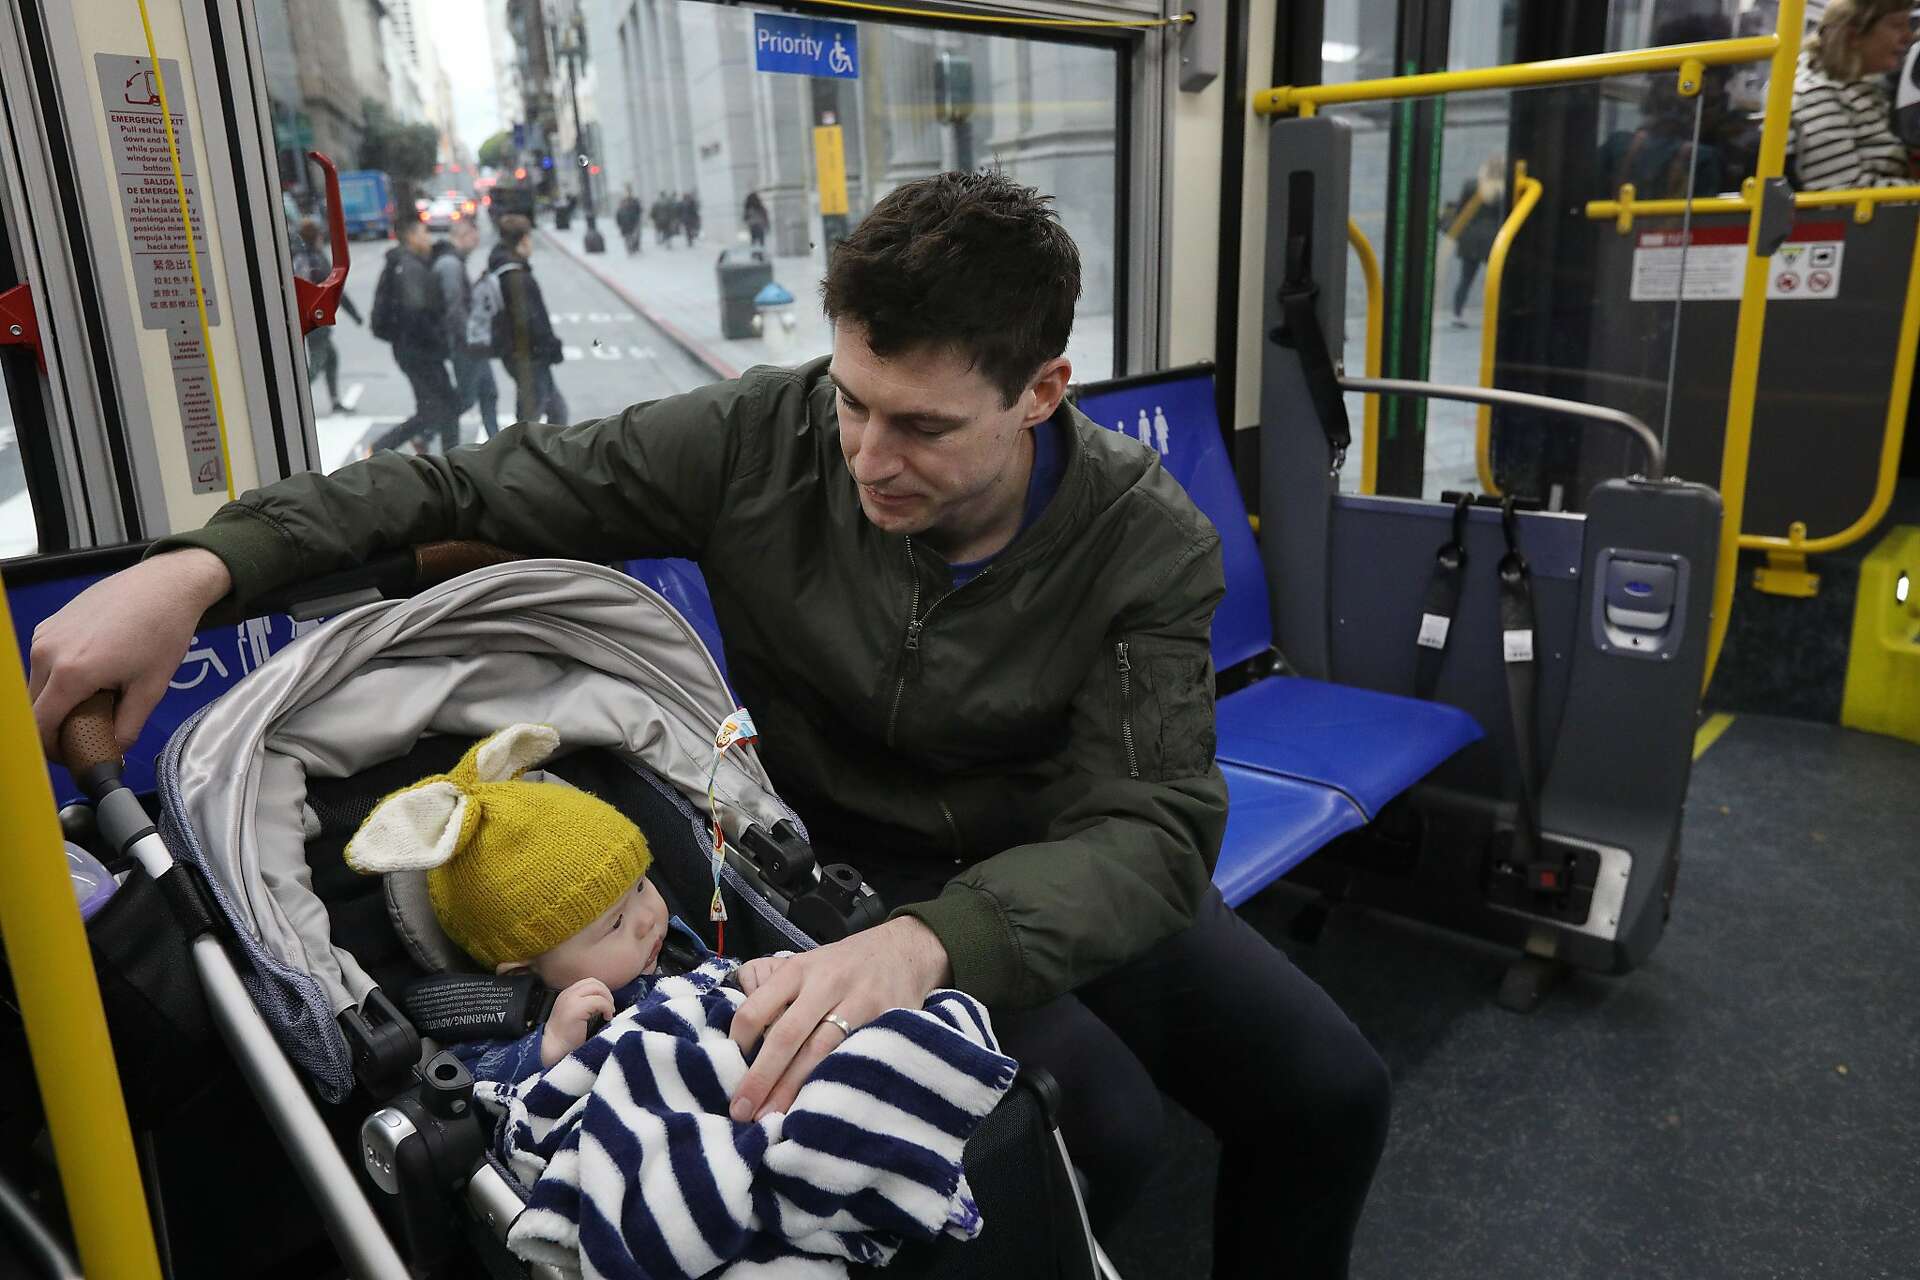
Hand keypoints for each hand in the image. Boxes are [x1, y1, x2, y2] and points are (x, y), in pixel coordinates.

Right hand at [29, 549, 232, 759]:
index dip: (52, 749)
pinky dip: (60, 677)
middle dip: (57, 726)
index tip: (71, 755)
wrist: (165, 585)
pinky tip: (93, 675)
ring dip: (58, 700)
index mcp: (71, 672)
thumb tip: (114, 751)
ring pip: (37, 684)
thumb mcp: (151, 688)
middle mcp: (48, 652)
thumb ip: (127, 727)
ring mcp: (45, 635)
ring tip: (96, 700)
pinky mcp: (49, 624)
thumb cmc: (162, 631)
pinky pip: (44, 662)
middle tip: (87, 732)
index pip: (40, 726)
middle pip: (35, 707)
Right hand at [541, 977, 614, 1067]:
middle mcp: (568, 994)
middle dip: (606, 993)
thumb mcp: (577, 1014)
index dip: (601, 991)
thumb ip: (586, 1004)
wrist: (555, 1049)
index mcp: (567, 994)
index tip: (606, 1004)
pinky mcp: (576, 1009)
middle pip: (594, 982)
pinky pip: (599, 1001)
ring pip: (597, 989)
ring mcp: (571, 1000)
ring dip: (607, 1000)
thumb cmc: (567, 1036)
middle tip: (610, 1008)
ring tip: (608, 1013)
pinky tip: (607, 1018)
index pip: (589, 982)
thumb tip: (606, 999)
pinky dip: (607, 1007)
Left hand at [727, 917, 949, 1122]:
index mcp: (797, 970)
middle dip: (761, 1077)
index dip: (739, 1044)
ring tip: (773, 1117)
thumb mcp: (805, 961)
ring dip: (793, 1088)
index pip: (756, 1009)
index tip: (729, 1072)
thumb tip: (736, 1024)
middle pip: (786, 1036)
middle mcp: (825, 984)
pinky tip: (818, 1104)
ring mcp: (858, 1003)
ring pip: (819, 1052)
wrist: (905, 950)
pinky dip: (833, 1081)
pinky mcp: (884, 1020)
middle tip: (742, 1111)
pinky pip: (853, 1057)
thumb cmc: (844, 965)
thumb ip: (769, 984)